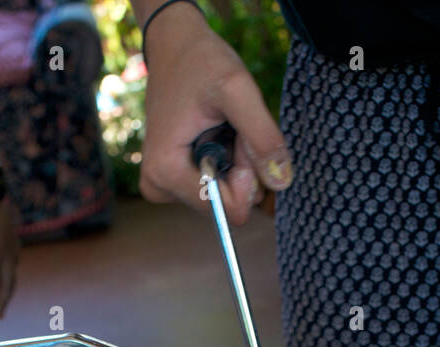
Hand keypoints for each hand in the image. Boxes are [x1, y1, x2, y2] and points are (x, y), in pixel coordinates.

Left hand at [0, 193, 18, 318]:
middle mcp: (4, 248)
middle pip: (8, 281)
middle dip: (3, 300)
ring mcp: (11, 238)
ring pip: (14, 269)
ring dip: (8, 285)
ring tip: (1, 297)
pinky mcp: (11, 230)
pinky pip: (15, 255)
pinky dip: (11, 268)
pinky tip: (6, 272)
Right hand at [139, 3, 292, 224]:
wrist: (176, 47)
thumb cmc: (202, 63)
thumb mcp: (238, 90)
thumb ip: (262, 136)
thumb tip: (281, 183)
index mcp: (164, 171)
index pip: (225, 207)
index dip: (246, 177)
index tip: (241, 138)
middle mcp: (158, 186)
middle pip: (225, 204)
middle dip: (241, 167)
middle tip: (232, 126)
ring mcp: (164, 186)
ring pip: (224, 196)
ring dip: (236, 162)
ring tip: (222, 125)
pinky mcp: (173, 180)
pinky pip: (217, 186)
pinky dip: (228, 161)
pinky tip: (217, 132)